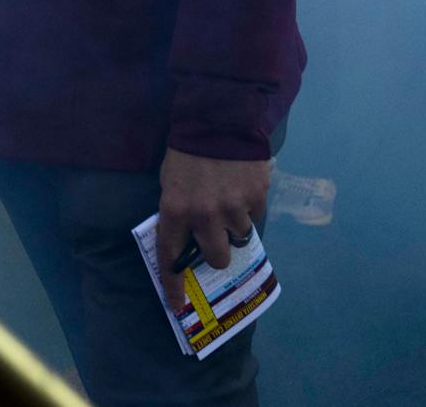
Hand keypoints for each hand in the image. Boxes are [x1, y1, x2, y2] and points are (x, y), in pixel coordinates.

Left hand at [155, 148, 269, 299]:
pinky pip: (255, 216)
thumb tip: (188, 240)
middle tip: (216, 236)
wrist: (217, 119)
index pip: (172, 257)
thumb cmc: (186, 152)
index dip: (174, 285)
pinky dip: (249, 207)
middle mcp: (204, 215)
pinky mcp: (256, 197)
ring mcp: (232, 207)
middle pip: (217, 258)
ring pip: (239, 236)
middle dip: (217, 251)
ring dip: (235, 224)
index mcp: (175, 210)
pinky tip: (241, 187)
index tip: (177, 305)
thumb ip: (178, 212)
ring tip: (229, 199)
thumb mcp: (169, 182)